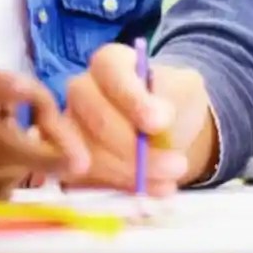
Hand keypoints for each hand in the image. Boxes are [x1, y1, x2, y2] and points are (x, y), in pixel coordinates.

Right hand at [63, 44, 212, 196]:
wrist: (170, 130)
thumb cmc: (172, 101)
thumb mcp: (185, 88)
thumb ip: (174, 95)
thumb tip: (159, 116)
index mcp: (109, 62)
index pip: (109, 71)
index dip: (132, 98)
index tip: (160, 123)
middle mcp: (81, 90)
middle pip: (96, 118)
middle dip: (135, 147)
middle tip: (177, 164)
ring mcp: (69, 126)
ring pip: (89, 153)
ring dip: (132, 173)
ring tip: (170, 180)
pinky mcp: (68, 161)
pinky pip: (85, 180)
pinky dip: (121, 188)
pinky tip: (152, 189)